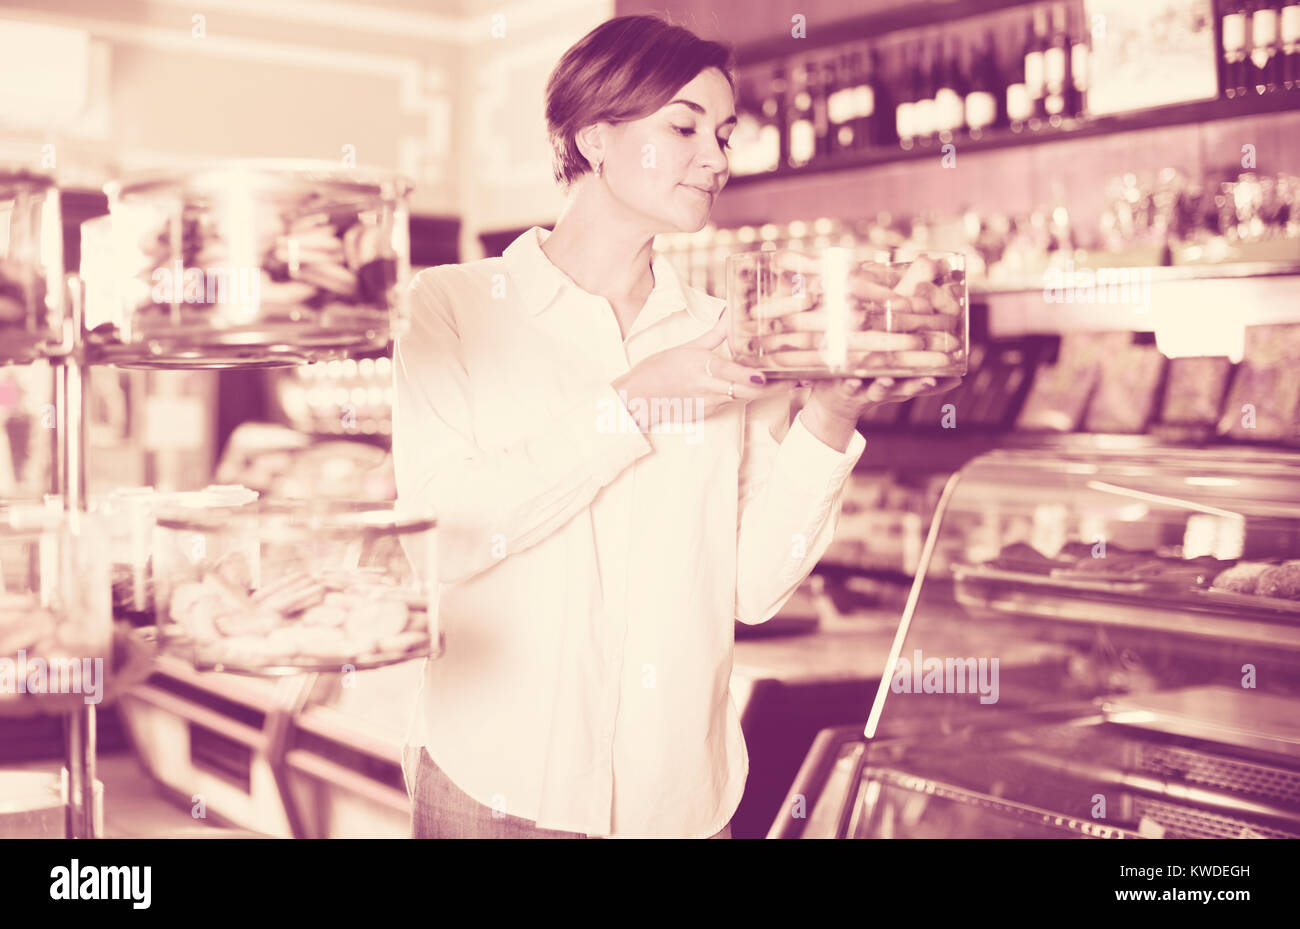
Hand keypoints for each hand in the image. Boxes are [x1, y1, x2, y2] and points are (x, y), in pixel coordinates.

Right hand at [611, 307, 791, 431]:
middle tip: (801, 380)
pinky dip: (749, 394)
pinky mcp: (710, 411)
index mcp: (703, 369)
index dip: (750, 376)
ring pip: (744, 397)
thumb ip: (714, 334)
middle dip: (776, 388)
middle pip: (747, 391)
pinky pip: (733, 401)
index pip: (731, 373)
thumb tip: (729, 313)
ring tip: (793, 382)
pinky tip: (764, 388)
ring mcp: (711, 403)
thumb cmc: (660, 369)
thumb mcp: (687, 347)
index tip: (766, 376)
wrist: (640, 397)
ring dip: (767, 391)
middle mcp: (709, 388)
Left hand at [799, 375, 961, 451]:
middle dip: (916, 385)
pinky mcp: (844, 388)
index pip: (921, 383)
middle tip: (929, 379)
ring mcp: (865, 390)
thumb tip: (950, 365)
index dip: (938, 382)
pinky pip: (848, 386)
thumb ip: (916, 369)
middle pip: (904, 389)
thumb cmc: (868, 382)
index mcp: (898, 384)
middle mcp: (884, 390)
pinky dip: (851, 383)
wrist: (832, 404)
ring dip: (884, 386)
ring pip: (877, 390)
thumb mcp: (895, 377)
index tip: (956, 377)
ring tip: (888, 381)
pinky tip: (853, 379)